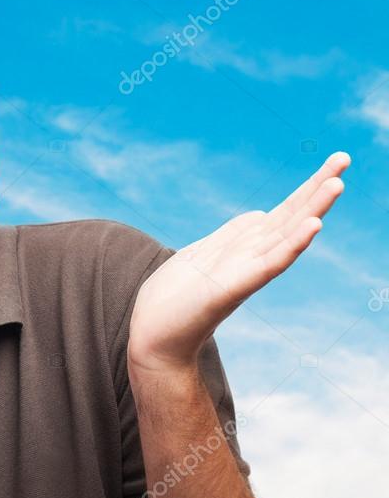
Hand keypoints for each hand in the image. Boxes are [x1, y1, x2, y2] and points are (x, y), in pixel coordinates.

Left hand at [128, 151, 350, 371]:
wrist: (154, 339)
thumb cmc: (175, 300)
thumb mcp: (202, 254)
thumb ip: (232, 236)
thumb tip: (260, 215)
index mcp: (243, 248)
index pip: (282, 212)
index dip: (305, 188)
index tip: (333, 163)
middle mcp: (250, 259)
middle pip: (289, 218)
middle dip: (316, 189)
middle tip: (344, 158)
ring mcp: (243, 274)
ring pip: (285, 237)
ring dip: (311, 211)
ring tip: (336, 184)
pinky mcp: (231, 289)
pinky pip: (268, 265)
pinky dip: (292, 246)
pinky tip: (313, 227)